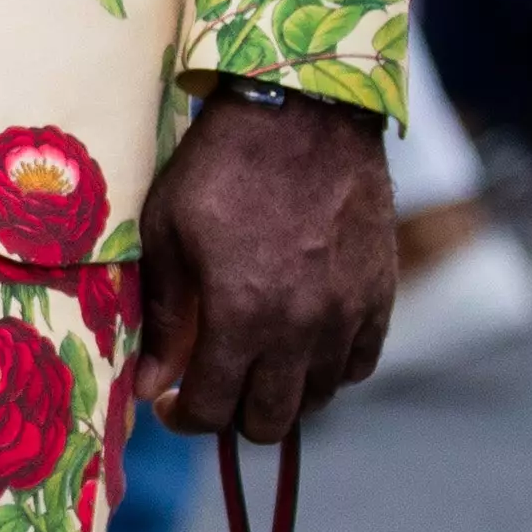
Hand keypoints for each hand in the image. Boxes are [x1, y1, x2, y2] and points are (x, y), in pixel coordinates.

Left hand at [134, 88, 397, 446]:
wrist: (307, 108)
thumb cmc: (223, 163)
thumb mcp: (169, 232)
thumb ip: (161, 317)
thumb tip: (151, 383)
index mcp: (242, 315)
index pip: (212, 410)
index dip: (183, 417)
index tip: (170, 401)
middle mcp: (301, 328)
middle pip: (270, 422)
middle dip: (231, 415)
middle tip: (212, 385)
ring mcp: (348, 314)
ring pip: (317, 398)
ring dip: (281, 393)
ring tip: (256, 361)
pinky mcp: (379, 294)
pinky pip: (360, 364)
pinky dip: (330, 369)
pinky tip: (303, 344)